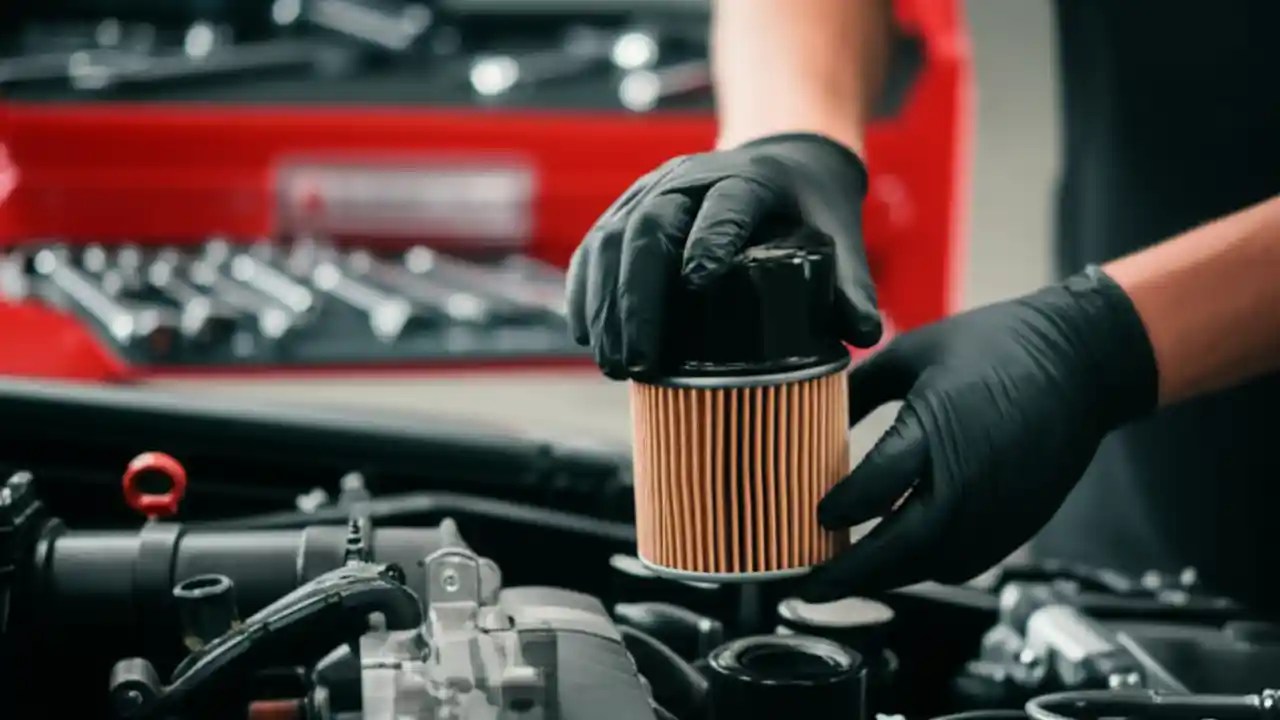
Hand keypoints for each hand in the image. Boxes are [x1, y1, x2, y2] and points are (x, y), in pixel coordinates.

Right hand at [566, 133, 880, 378]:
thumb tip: (862, 336)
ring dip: (606, 305)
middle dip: (639, 299)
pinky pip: (592, 249)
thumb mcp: (839, 237)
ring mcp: (650, 193)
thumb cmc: (809, 207)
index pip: (725, 205)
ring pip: (612, 241)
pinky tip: (586, 336)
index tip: (697, 283)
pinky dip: (585, 293)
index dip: (710, 239)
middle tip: (640, 363)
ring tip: (613, 365)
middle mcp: (690, 178)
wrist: (779, 162)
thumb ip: (850, 286)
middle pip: (650, 229)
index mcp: (748, 180)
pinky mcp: (624, 212)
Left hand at [800, 268, 1158, 598]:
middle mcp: (965, 482)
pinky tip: (897, 558)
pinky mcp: (1016, 526)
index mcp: (935, 431)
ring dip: (884, 577)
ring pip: (927, 566)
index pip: (873, 489)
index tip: (812, 515)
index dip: (836, 509)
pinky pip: (960, 564)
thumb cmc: (997, 347)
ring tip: (845, 576)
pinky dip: (922, 569)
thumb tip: (815, 405)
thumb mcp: (914, 352)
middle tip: (807, 587)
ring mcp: (995, 511)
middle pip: (897, 549)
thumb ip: (862, 386)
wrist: (1080, 363)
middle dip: (847, 574)